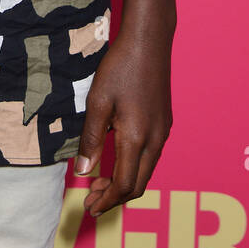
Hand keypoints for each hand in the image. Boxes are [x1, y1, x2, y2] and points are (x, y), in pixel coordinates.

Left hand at [74, 30, 172, 216]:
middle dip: (114, 197)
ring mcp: (163, 131)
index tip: (89, 206)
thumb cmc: (120, 68)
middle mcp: (156, 139)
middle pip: (139, 184)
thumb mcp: (97, 102)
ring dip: (124, 182)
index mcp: (137, 137)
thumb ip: (91, 139)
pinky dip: (134, 166)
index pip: (125, 185)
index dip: (107, 200)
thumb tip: (83, 172)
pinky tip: (116, 157)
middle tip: (90, 199)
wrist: (150, 41)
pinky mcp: (165, 122)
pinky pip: (151, 155)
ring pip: (146, 170)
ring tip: (99, 181)